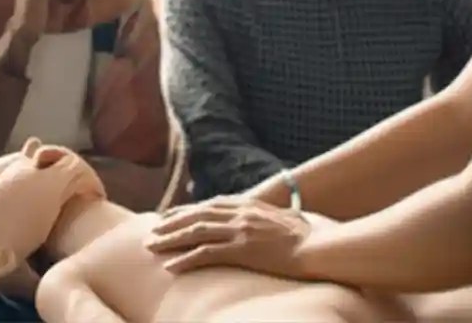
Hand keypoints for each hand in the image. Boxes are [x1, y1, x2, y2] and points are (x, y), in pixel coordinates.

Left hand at [145, 197, 310, 277]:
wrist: (320, 246)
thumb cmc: (309, 236)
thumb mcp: (287, 218)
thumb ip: (271, 214)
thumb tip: (273, 214)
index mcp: (249, 205)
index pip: (209, 205)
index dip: (186, 210)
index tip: (169, 214)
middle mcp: (240, 214)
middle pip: (197, 215)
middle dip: (171, 223)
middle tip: (152, 231)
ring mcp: (240, 231)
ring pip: (195, 232)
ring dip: (170, 239)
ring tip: (152, 246)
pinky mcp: (242, 250)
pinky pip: (207, 254)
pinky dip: (186, 259)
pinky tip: (171, 266)